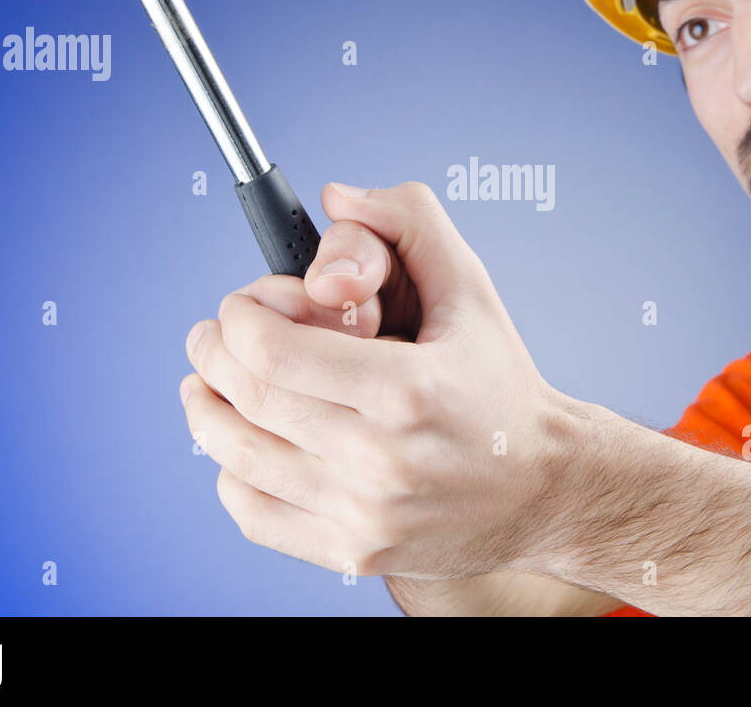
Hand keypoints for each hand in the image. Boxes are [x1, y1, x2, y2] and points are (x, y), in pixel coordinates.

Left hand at [180, 181, 586, 578]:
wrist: (545, 488)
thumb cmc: (502, 387)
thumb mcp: (472, 291)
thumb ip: (410, 224)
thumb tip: (337, 198)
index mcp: (407, 390)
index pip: (273, 351)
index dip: (238, 317)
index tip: (241, 305)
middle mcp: (381, 458)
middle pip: (249, 398)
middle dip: (212, 354)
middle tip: (212, 335)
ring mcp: (365, 513)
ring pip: (237, 458)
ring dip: (205, 410)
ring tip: (207, 383)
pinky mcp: (355, 552)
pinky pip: (255, 513)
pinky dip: (231, 474)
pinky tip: (244, 443)